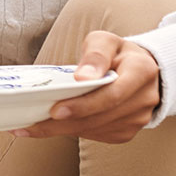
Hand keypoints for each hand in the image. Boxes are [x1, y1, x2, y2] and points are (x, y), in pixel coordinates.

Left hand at [13, 32, 160, 142]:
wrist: (139, 69)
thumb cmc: (117, 53)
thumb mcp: (105, 41)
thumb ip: (95, 55)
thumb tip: (82, 77)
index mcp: (142, 72)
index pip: (112, 94)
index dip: (83, 105)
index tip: (55, 110)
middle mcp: (144, 99)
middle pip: (100, 117)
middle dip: (63, 123)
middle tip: (31, 124)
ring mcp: (138, 118)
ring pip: (95, 129)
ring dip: (62, 130)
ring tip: (31, 127)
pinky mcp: (127, 131)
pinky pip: (96, 135)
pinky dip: (73, 131)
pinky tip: (51, 127)